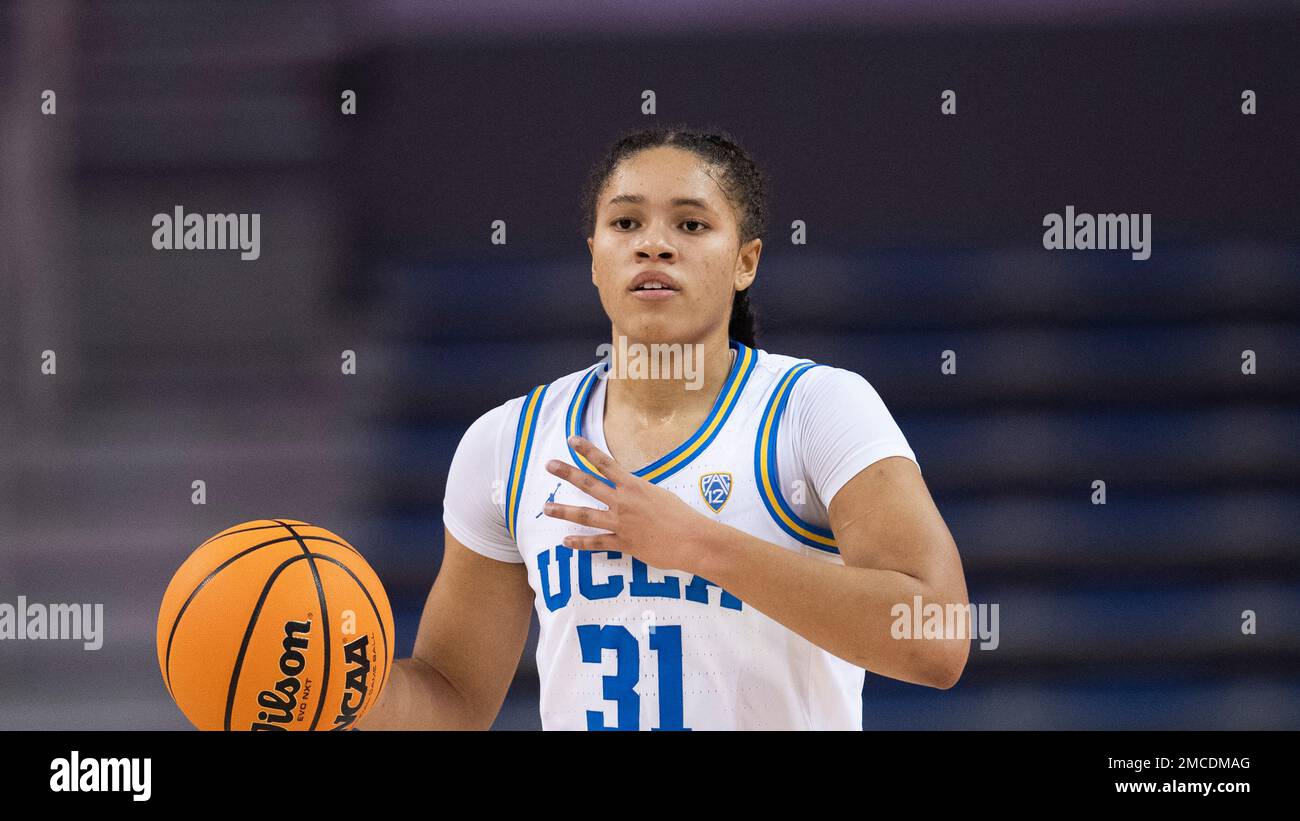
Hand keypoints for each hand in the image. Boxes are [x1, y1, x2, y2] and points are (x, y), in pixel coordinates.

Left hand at [542, 435, 718, 574]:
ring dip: (564, 511)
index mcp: (634, 486)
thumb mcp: (659, 495)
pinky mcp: (624, 544)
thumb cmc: (682, 516)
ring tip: (546, 508)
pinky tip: (566, 542)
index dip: (587, 450)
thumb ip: (639, 492)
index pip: (606, 463)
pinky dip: (581, 543)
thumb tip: (629, 490)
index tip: (571, 440)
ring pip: (586, 515)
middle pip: (589, 485)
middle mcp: (623, 502)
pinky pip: (597, 543)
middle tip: (549, 465)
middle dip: (567, 473)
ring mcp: (621, 524)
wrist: (692, 540)